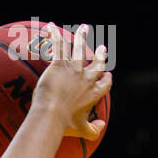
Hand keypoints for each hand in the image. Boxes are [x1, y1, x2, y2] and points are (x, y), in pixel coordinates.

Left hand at [33, 23, 111, 139]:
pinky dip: (53, 35)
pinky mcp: (59, 64)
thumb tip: (102, 126)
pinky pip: (58, 46)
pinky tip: (50, 26)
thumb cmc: (65, 126)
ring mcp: (74, 69)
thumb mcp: (82, 131)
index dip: (106, 79)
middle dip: (100, 55)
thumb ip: (94, 131)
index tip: (107, 75)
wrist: (51, 116)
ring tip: (84, 29)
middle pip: (97, 63)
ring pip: (80, 48)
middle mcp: (86, 79)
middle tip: (102, 49)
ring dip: (82, 37)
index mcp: (94, 94)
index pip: (105, 84)